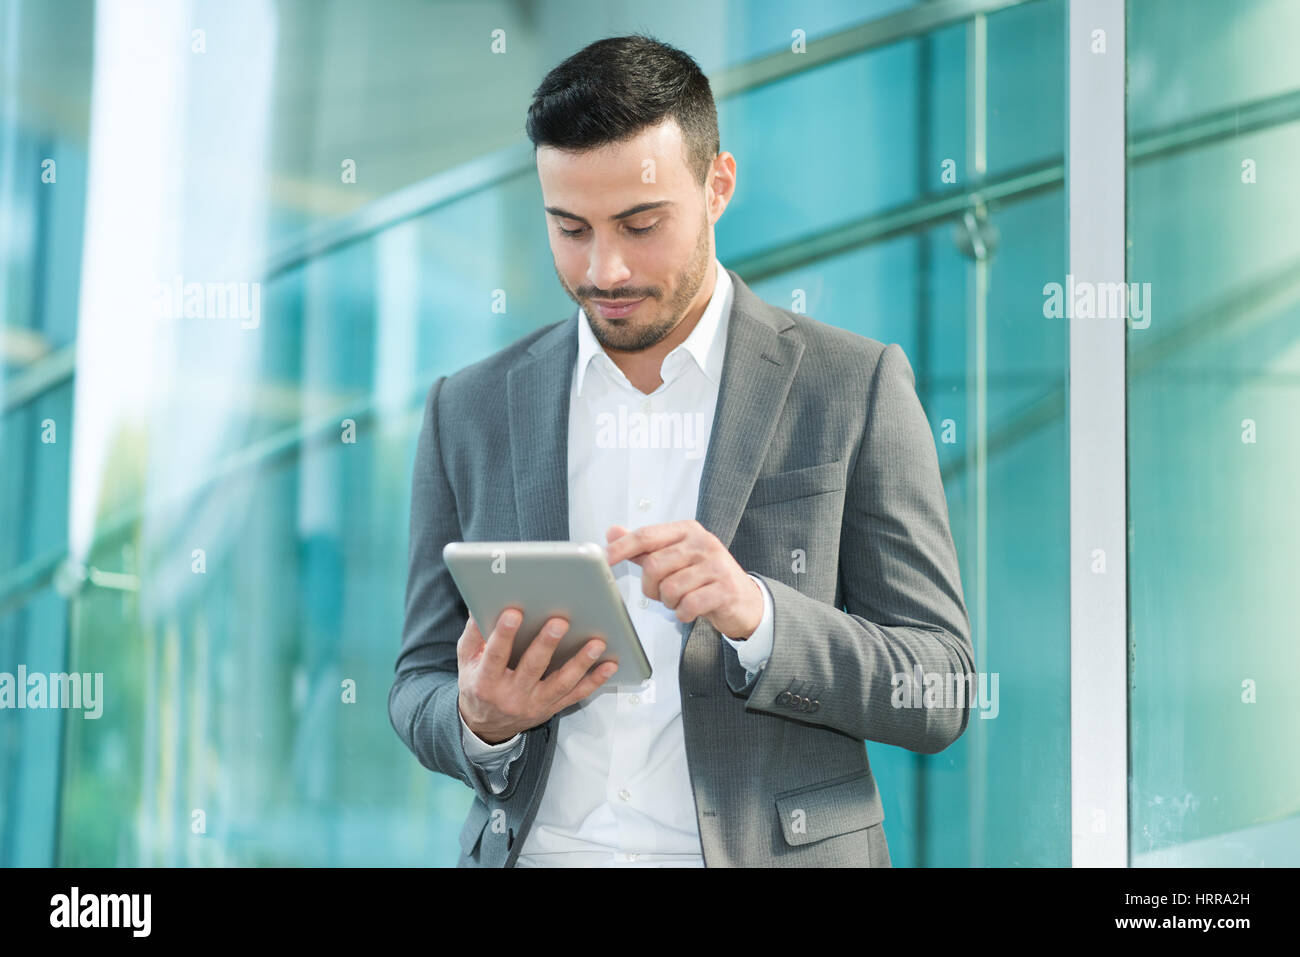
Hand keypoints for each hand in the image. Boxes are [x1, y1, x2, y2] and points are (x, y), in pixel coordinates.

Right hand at [456, 609, 617, 743]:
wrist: (487, 726)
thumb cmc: (477, 685)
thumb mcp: (466, 661)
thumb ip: (474, 634)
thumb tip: (480, 605)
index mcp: (486, 681)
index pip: (495, 655)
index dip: (503, 635)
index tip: (513, 613)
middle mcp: (511, 695)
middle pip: (532, 668)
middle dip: (547, 644)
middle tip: (560, 622)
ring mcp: (535, 704)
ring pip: (561, 683)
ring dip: (581, 662)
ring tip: (596, 642)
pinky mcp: (552, 707)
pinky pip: (577, 694)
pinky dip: (595, 680)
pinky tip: (609, 664)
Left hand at [604, 520, 762, 638]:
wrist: (745, 601)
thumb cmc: (704, 578)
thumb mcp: (675, 558)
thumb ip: (644, 547)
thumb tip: (612, 532)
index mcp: (687, 531)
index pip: (646, 535)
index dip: (622, 548)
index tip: (604, 559)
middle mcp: (703, 543)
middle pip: (654, 565)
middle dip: (651, 588)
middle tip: (661, 594)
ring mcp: (716, 565)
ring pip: (670, 588)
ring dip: (669, 602)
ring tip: (681, 600)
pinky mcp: (725, 589)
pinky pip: (688, 605)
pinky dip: (683, 614)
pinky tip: (691, 610)